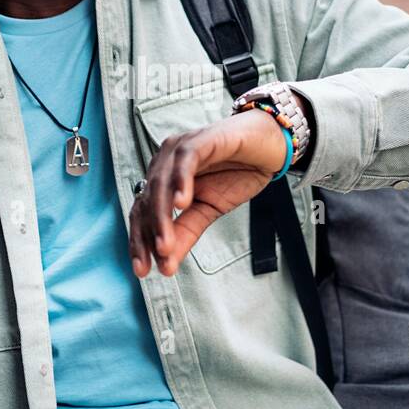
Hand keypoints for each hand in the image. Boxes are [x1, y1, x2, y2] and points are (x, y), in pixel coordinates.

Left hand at [128, 105, 292, 277]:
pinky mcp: (201, 139)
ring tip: (166, 244)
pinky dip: (181, 181)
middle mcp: (164, 163)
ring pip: (161, 182)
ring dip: (162, 215)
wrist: (268, 147)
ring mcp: (180, 149)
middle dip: (148, 233)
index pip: (142, 213)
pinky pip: (185, 160)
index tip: (143, 270)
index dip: (139, 241)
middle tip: (157, 260)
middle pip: (146, 200)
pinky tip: (182, 203)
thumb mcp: (209, 211)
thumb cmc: (236, 173)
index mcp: (162, 180)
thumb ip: (186, 233)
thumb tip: (166, 265)